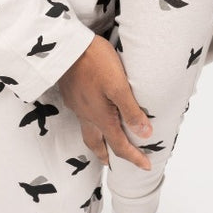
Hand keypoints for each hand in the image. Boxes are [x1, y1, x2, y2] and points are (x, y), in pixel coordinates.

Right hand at [57, 36, 151, 169]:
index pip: (119, 145)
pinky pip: (81, 115)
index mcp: (100, 117)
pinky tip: (93, 109)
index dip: (134, 157)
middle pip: (96, 143)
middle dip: (106, 155)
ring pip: (87, 129)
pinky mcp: (71, 93)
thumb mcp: (118, 86)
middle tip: (113, 163)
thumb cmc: (94, 62)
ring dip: (97, 139)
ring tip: (104, 140)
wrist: (66, 46)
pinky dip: (90, 121)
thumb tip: (145, 134)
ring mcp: (76, 104)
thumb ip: (131, 110)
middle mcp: (86, 115)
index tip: (146, 167)